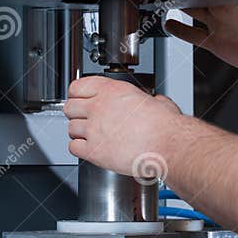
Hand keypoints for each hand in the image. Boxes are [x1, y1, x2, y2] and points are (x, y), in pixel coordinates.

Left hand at [64, 76, 182, 175]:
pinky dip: (79, 148)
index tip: (80, 98)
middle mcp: (99, 107)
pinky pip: (74, 147)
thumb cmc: (165, 126)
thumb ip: (150, 99)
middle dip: (76, 113)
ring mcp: (94, 129)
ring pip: (71, 128)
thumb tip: (156, 102)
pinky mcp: (94, 150)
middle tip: (84, 118)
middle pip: (70, 107)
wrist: (167, 144)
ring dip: (78, 132)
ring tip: (90, 135)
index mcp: (112, 91)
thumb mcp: (157, 101)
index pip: (78, 87)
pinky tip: (89, 148)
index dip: (78, 94)